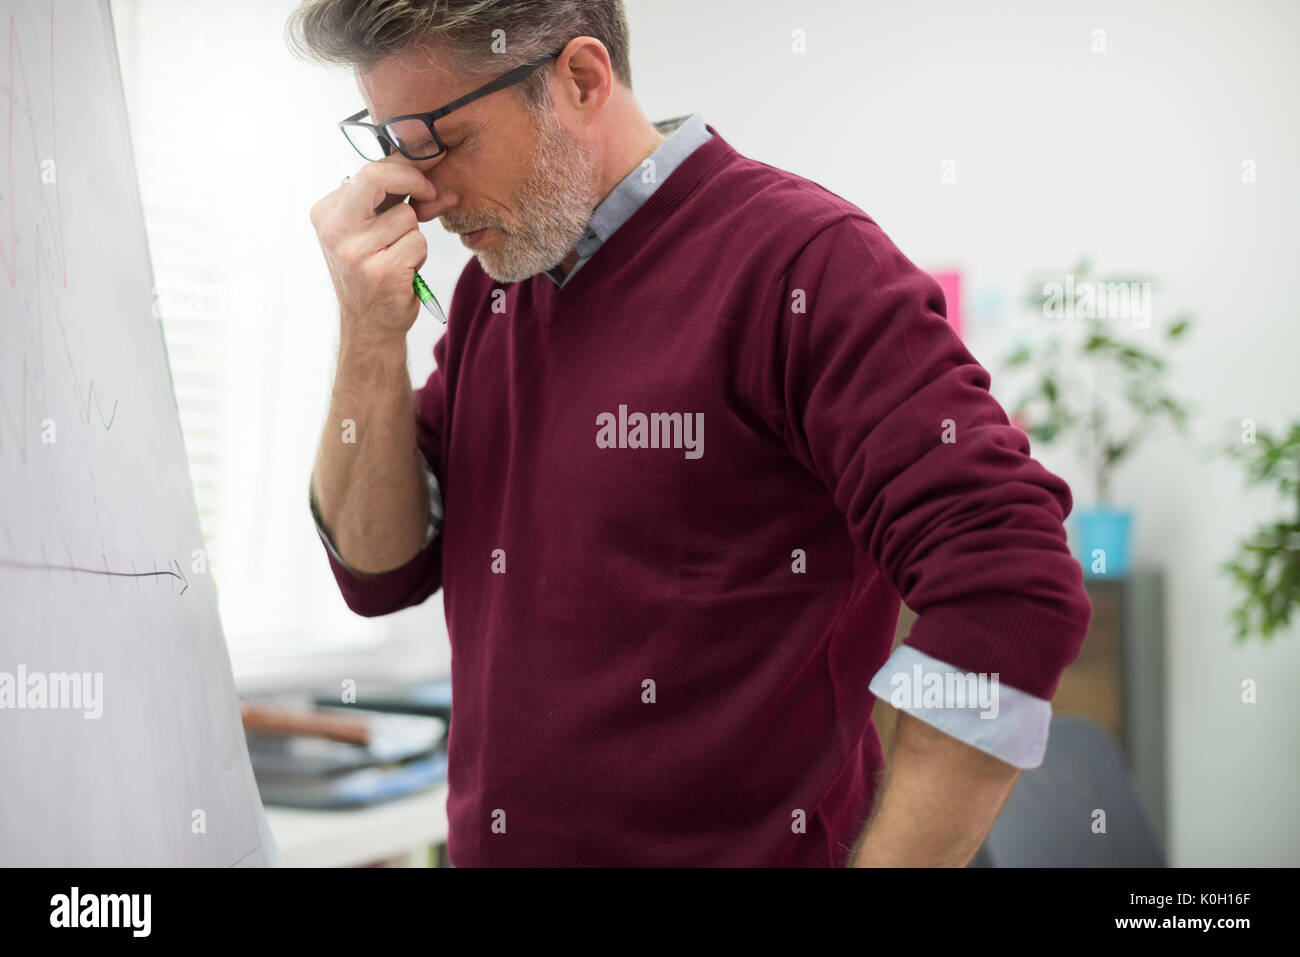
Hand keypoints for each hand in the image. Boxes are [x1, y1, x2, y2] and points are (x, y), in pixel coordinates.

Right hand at [309, 160, 438, 346]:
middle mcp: (333, 230)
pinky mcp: (380, 272)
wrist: (369, 324)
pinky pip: (418, 242)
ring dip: (414, 234)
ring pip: (407, 216)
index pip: (368, 170)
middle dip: (411, 179)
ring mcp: (354, 252)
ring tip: (398, 255)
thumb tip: (431, 167)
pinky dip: (419, 255)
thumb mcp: (369, 229)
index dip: (405, 167)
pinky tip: (403, 271)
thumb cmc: (373, 271)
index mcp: (325, 213)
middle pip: (376, 176)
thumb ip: (390, 197)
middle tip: (429, 193)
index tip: (427, 173)